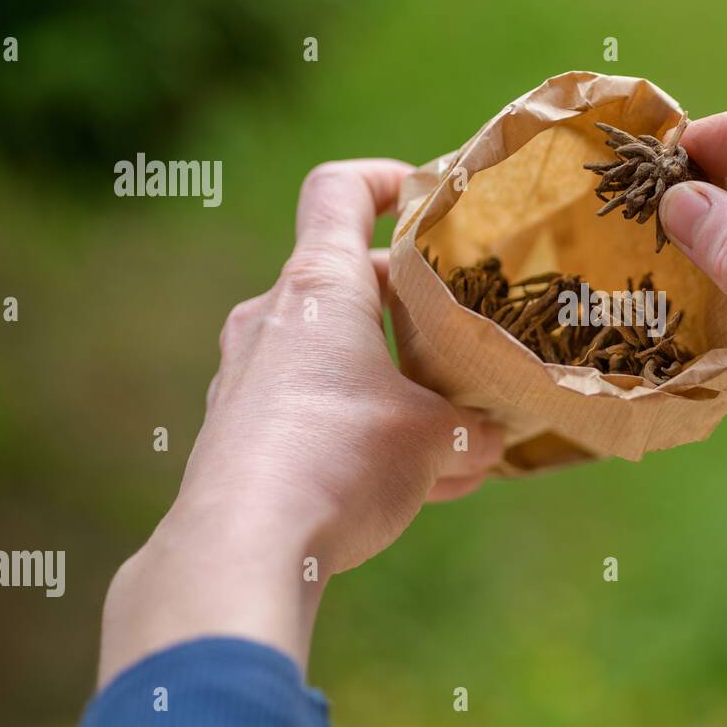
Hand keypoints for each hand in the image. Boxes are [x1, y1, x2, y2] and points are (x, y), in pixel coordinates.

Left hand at [98, 160, 501, 685]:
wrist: (240, 547)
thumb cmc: (342, 461)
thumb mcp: (433, 440)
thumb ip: (470, 427)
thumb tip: (490, 438)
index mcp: (320, 288)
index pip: (338, 191)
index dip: (384, 179)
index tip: (424, 193)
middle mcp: (273, 319)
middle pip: (345, 283)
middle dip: (409, 307)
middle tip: (461, 338)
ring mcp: (246, 377)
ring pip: (332, 357)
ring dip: (390, 380)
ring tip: (452, 435)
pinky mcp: (236, 434)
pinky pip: (312, 413)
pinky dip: (361, 430)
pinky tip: (414, 487)